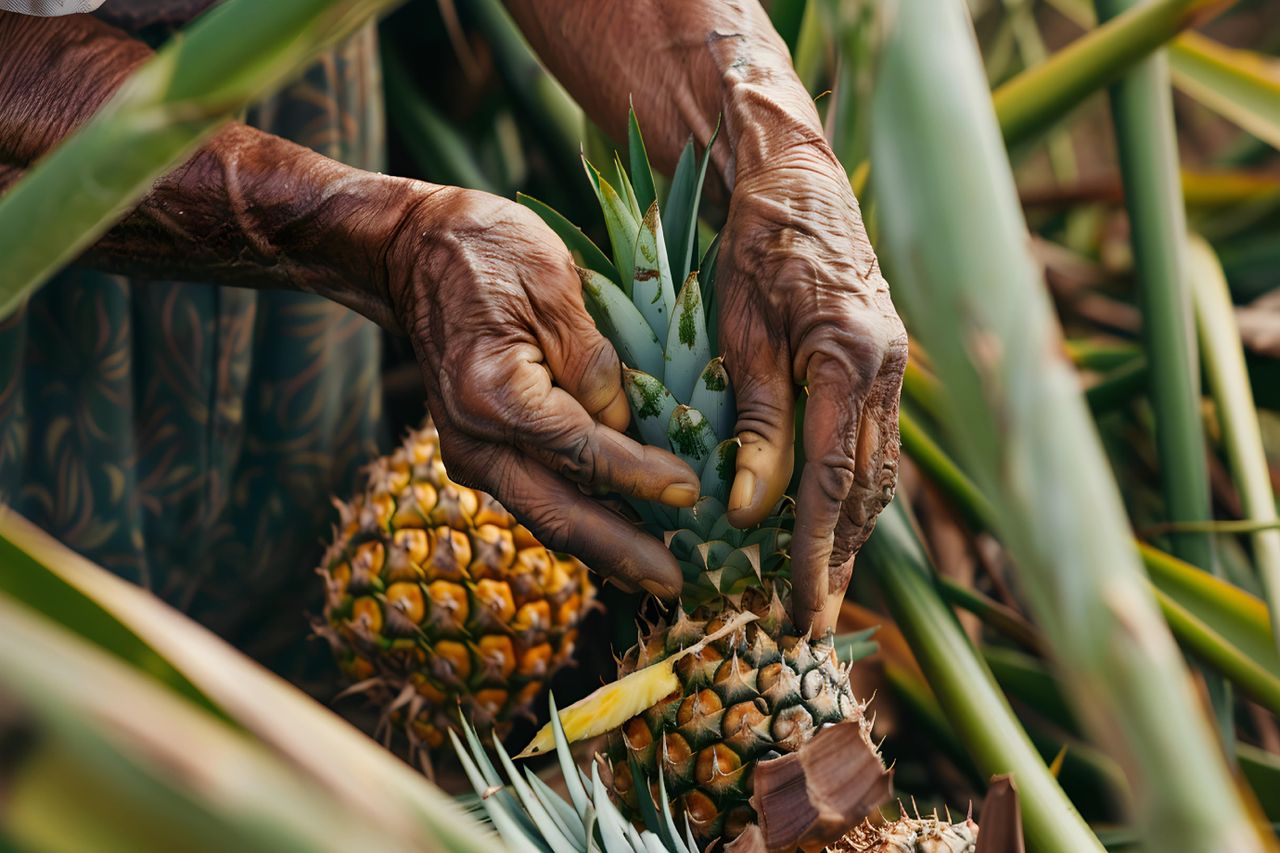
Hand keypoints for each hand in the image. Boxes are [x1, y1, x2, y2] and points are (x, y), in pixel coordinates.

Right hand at [381, 186, 700, 596]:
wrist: (412, 254)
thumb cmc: (486, 253)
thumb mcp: (555, 284)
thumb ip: (596, 362)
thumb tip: (630, 426)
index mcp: (494, 396)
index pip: (584, 454)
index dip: (643, 478)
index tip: (694, 494)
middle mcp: (475, 441)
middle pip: (559, 516)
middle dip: (623, 555)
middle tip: (678, 586)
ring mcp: (472, 454)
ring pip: (547, 517)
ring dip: (606, 550)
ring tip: (660, 576)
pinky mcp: (481, 454)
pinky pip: (538, 497)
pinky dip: (583, 521)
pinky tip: (623, 536)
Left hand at [717, 146, 907, 633]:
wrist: (795, 182)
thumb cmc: (755, 245)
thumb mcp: (741, 330)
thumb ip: (755, 420)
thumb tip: (749, 507)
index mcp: (850, 357)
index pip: (831, 477)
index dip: (811, 549)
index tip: (795, 605)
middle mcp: (885, 370)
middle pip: (865, 489)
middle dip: (836, 561)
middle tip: (810, 624)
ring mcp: (891, 369)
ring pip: (876, 473)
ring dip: (848, 536)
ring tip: (819, 592)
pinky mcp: (881, 368)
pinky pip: (872, 446)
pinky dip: (851, 494)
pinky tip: (829, 527)